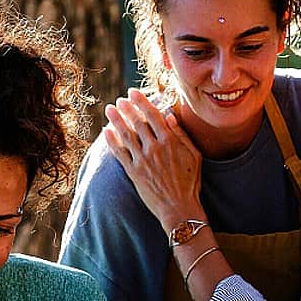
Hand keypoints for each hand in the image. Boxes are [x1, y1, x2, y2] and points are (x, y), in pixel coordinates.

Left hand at [104, 89, 204, 230]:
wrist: (179, 208)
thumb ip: (182, 134)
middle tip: (119, 100)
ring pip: (126, 134)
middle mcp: (155, 148)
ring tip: (109, 109)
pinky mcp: (134, 172)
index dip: (141, 101)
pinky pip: (119, 153)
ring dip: (116, 120)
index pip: (152, 115)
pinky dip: (111, 141)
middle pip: (137, 122)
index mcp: (170, 141)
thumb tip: (170, 116)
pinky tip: (106, 131)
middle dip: (126, 108)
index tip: (133, 92)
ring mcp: (143, 160)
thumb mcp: (194, 156)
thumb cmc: (190, 182)